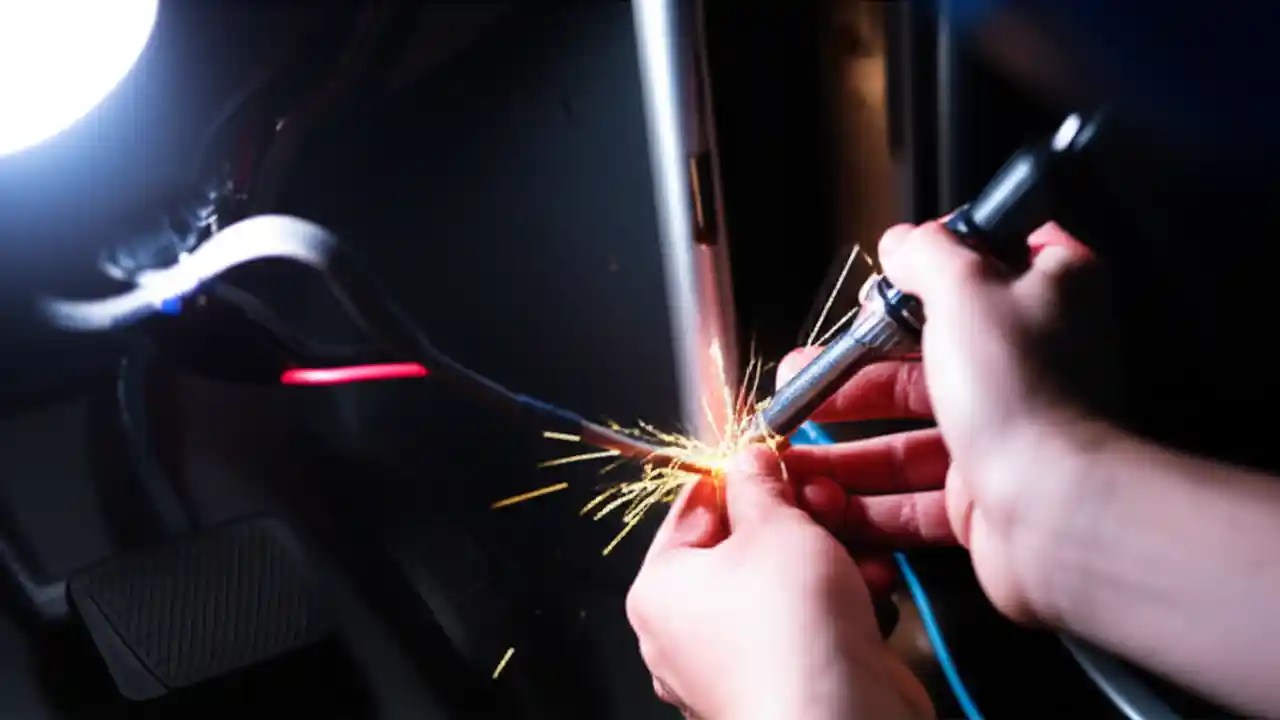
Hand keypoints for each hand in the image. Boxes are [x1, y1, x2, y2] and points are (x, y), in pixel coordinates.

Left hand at [626, 446, 931, 719]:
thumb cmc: (788, 633)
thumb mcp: (776, 526)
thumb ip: (760, 484)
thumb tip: (750, 460)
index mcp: (661, 589)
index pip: (693, 508)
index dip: (741, 476)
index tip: (777, 457)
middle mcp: (688, 632)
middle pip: (743, 546)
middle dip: (797, 519)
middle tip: (826, 499)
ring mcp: (738, 663)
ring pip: (786, 585)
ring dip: (831, 557)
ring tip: (858, 546)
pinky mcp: (789, 682)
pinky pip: (812, 625)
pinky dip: (844, 604)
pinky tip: (871, 589)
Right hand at [781, 220, 1119, 621]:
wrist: (1057, 509)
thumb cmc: (1024, 388)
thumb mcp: (967, 287)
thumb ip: (928, 253)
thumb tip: (903, 241)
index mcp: (1050, 296)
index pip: (992, 259)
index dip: (935, 264)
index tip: (885, 279)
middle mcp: (1035, 363)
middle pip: (929, 354)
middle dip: (855, 367)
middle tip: (801, 372)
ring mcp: (1008, 432)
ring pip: (911, 429)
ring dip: (845, 435)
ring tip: (788, 434)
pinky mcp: (985, 495)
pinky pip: (912, 495)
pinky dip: (864, 496)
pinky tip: (818, 491)